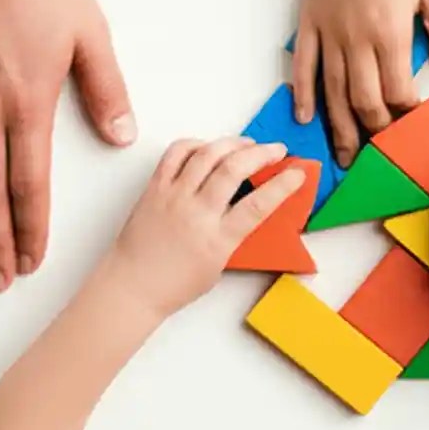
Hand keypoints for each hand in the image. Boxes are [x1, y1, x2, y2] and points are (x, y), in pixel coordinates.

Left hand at [102, 137, 303, 318]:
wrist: (131, 286)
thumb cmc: (175, 283)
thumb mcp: (220, 265)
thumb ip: (235, 233)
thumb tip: (252, 204)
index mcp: (217, 240)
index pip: (258, 205)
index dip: (282, 185)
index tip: (297, 172)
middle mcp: (196, 213)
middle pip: (233, 169)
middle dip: (262, 153)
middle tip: (276, 150)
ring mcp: (173, 197)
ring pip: (207, 154)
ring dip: (233, 142)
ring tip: (248, 144)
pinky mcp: (155, 188)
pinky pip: (177, 154)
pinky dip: (197, 144)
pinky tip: (209, 148)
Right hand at [291, 0, 428, 166]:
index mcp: (391, 32)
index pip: (398, 91)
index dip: (408, 115)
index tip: (415, 126)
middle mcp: (357, 40)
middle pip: (363, 101)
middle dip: (375, 132)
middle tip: (382, 153)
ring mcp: (330, 34)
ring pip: (333, 93)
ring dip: (340, 129)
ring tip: (345, 158)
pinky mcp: (310, 24)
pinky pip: (304, 68)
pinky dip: (304, 95)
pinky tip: (307, 118)